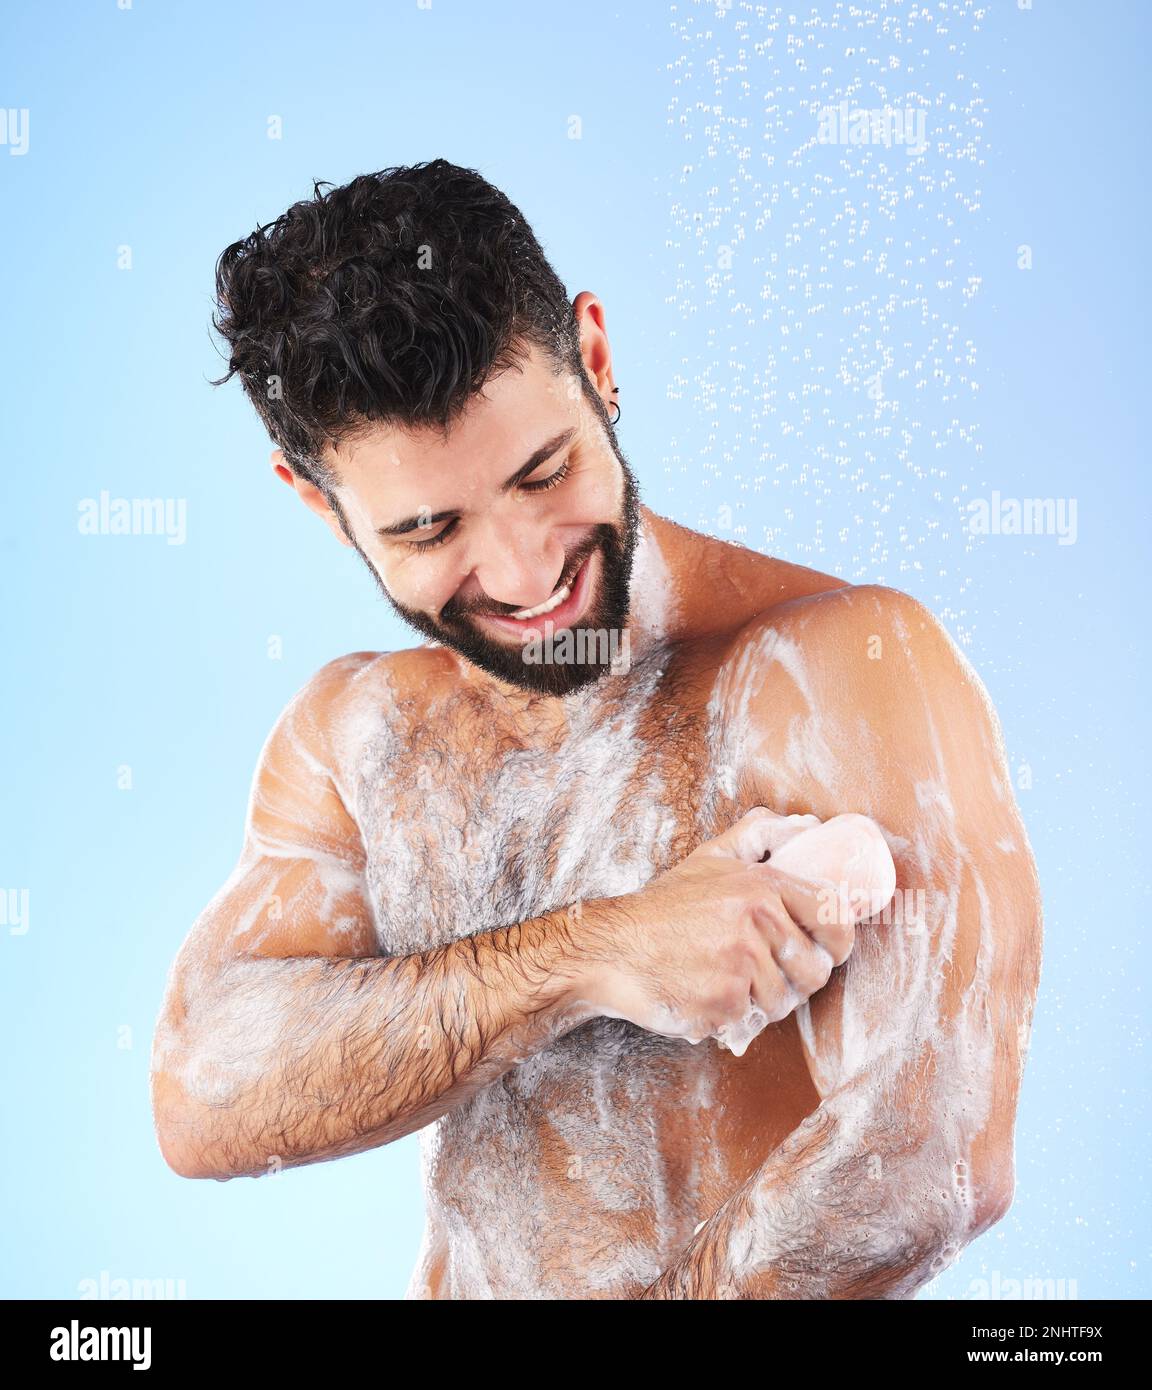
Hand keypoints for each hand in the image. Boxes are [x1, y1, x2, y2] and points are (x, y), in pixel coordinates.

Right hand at [576, 807, 857, 1044]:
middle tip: (770, 973)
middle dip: (799, 978)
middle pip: (816, 970)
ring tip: (735, 984)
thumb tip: (808, 826)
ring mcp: (742, 966)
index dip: (837, 941)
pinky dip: (738, 1017)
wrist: (612, 949)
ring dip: (766, 1001)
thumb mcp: (711, 858)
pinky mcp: (725, 1004)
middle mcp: (757, 923)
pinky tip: (713, 998)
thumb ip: (760, 835)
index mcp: (762, 886)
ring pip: (786, 1000)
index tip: (823, 948)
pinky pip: (756, 1020)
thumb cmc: (664, 907)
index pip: (835, 921)